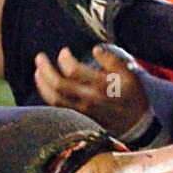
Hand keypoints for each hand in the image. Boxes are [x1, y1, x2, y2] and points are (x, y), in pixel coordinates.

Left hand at [34, 45, 149, 136]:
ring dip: (42, 82)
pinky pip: (57, 104)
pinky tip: (44, 85)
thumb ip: (113, 61)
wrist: (134, 123)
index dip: (65, 59)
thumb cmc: (132, 97)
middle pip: (59, 84)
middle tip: (40, 57)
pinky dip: (46, 94)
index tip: (64, 52)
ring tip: (38, 70)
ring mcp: (82, 108)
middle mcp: (89, 98)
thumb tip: (96, 49)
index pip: (74, 71)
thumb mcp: (130, 75)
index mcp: (102, 86)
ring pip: (54, 97)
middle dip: (46, 69)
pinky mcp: (78, 114)